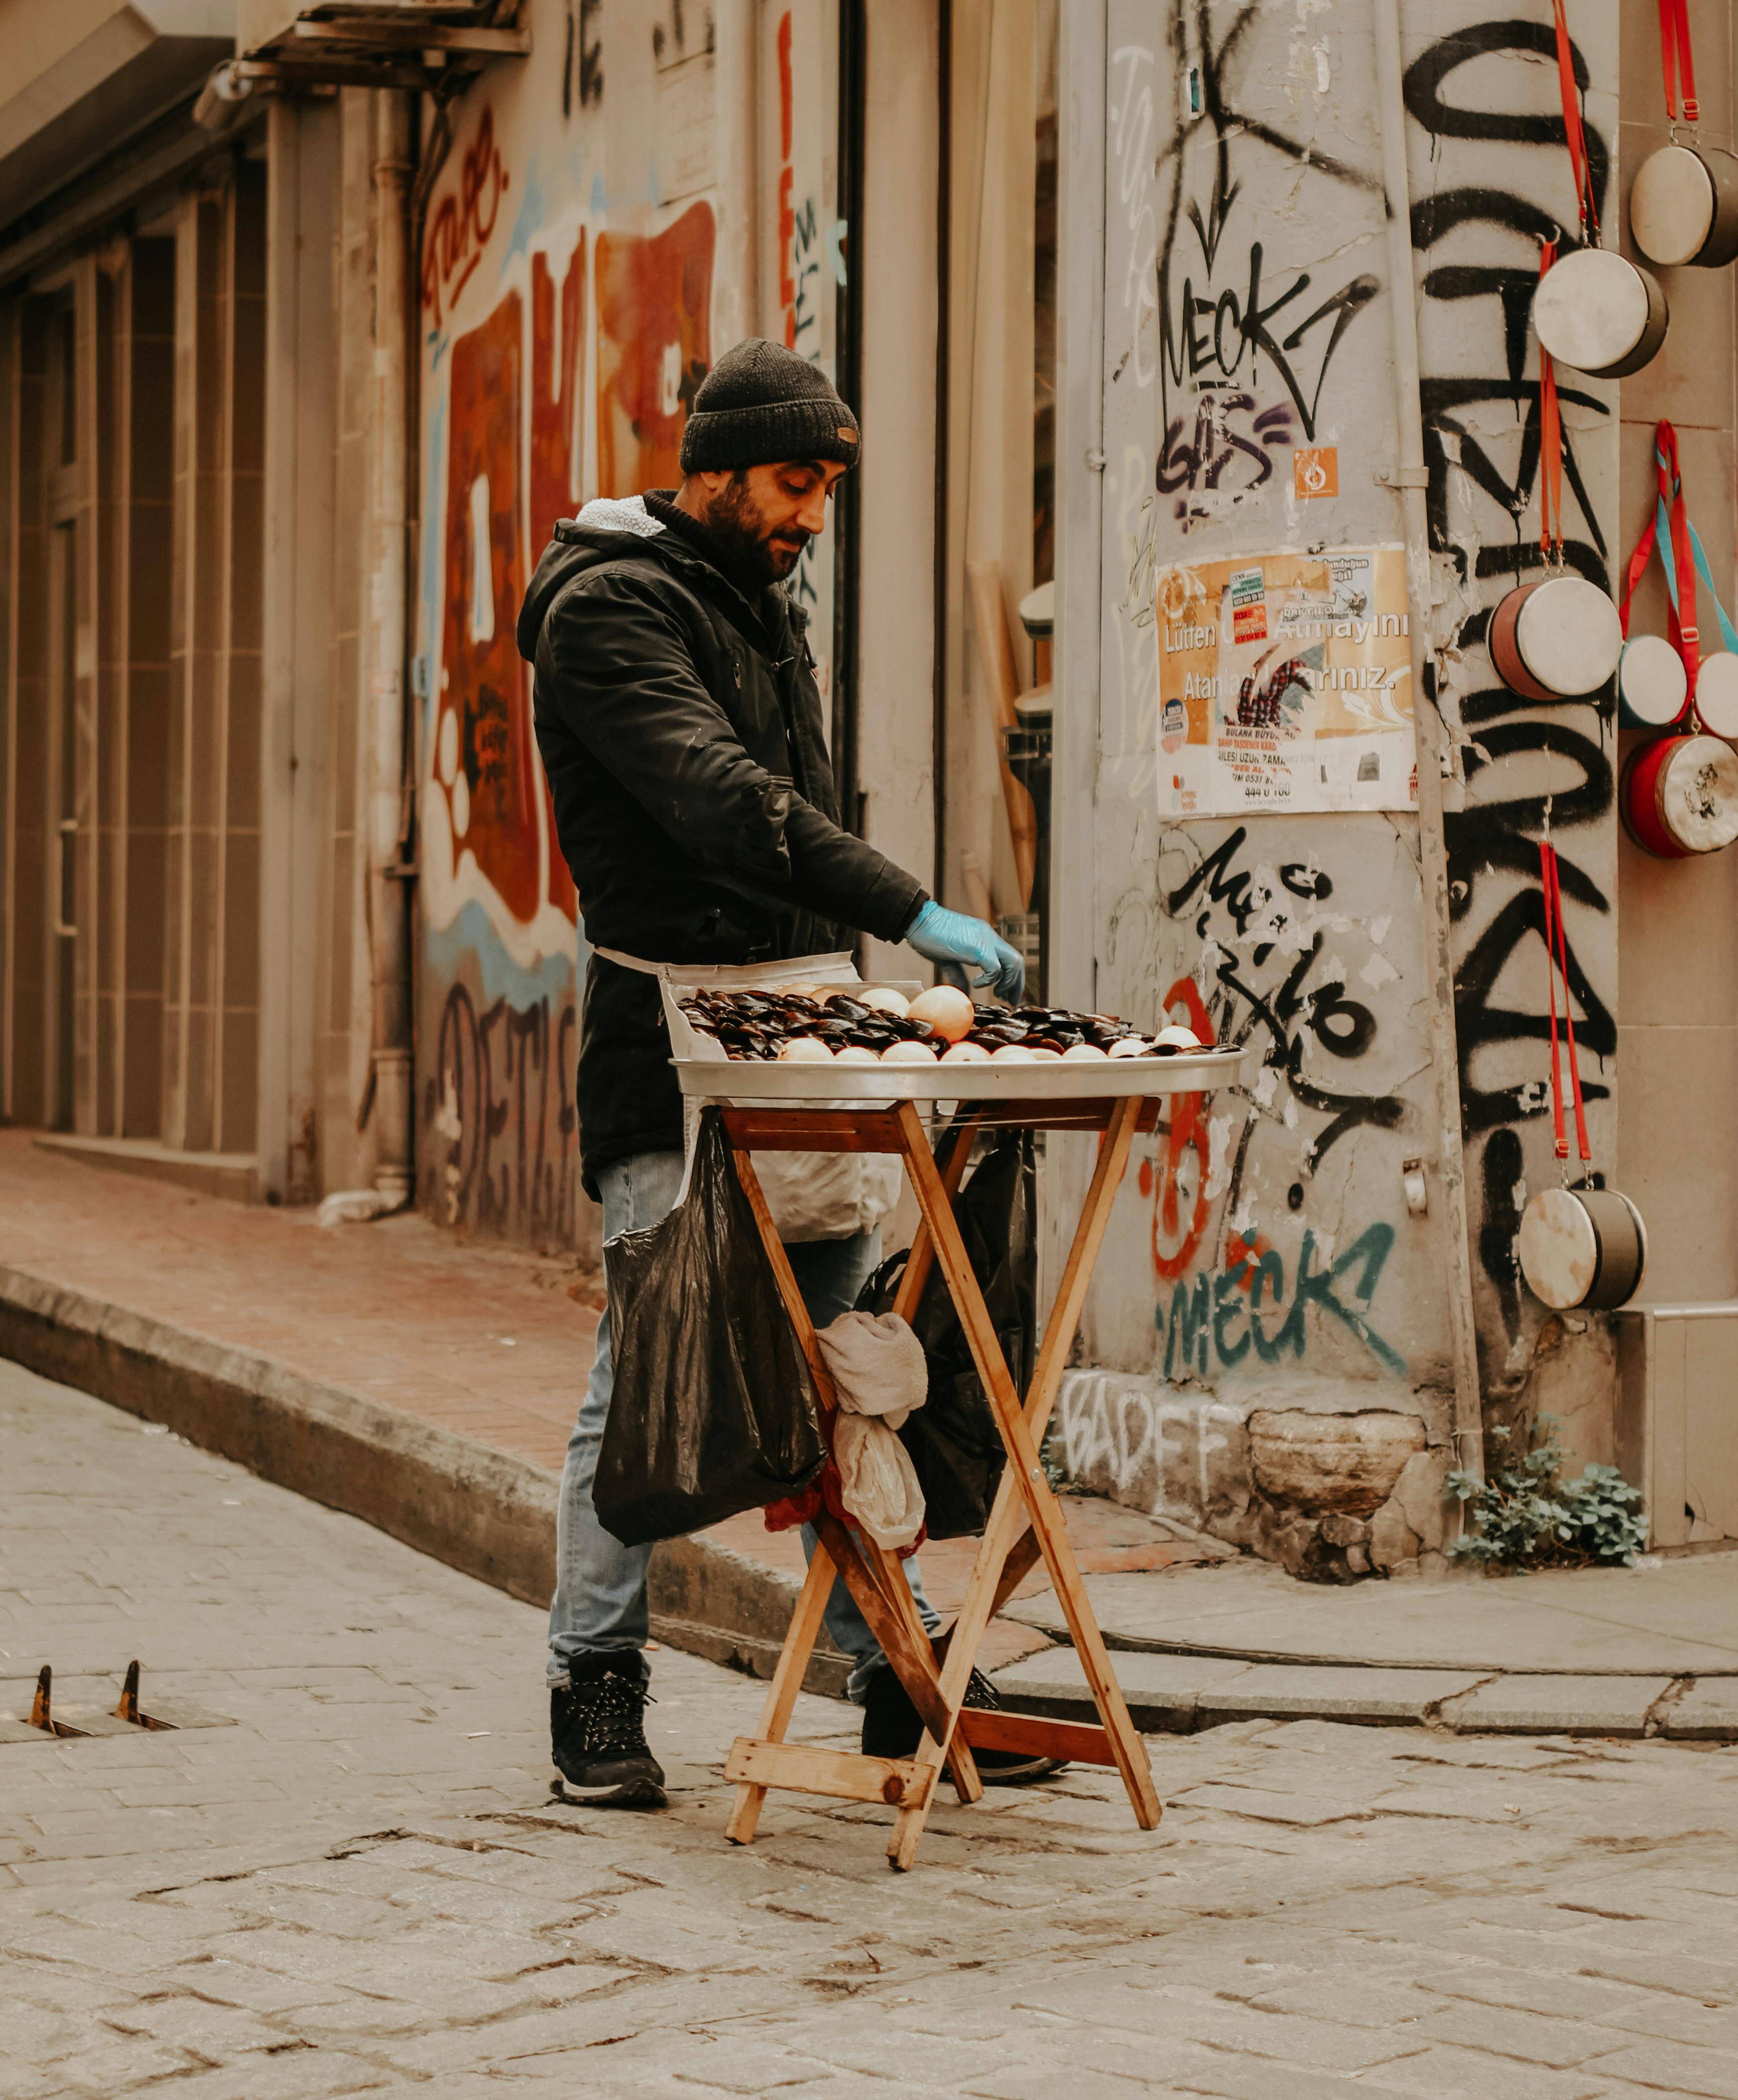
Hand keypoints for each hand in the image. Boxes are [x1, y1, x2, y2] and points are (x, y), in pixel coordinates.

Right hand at [904, 900, 1025, 1002]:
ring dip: (1009, 983)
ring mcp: (986, 940)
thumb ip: (960, 975)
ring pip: (1013, 963)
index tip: (1005, 992)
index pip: (1009, 958)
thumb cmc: (930, 936)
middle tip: (1009, 999)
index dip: (1012, 977)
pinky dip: (989, 980)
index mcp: (985, 938)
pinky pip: (995, 968)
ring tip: (998, 993)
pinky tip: (977, 984)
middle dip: (1017, 983)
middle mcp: (989, 937)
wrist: (919, 921)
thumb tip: (966, 992)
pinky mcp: (978, 947)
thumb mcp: (949, 959)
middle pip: (1017, 961)